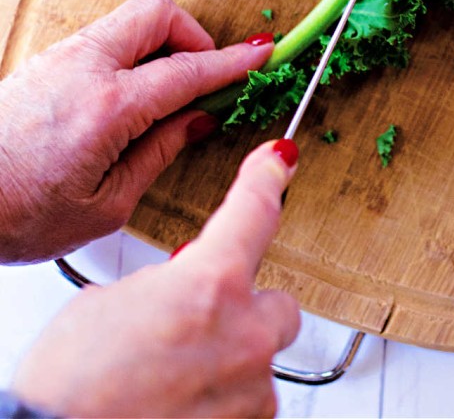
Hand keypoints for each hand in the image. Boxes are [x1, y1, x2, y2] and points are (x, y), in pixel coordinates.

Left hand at [0, 0, 273, 263]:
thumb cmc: (15, 213)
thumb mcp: (105, 203)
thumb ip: (159, 153)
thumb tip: (197, 121)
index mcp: (107, 107)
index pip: (188, 70)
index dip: (232, 63)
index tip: (261, 55)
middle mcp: (83, 67)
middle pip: (158, 13)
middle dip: (194, 34)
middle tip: (205, 74)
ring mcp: (61, 57)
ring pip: (130, 20)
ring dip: (161, 44)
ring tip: (166, 94)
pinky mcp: (47, 61)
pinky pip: (105, 38)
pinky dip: (132, 53)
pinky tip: (130, 97)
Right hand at [12, 140, 300, 418]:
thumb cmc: (71, 390)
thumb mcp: (108, 306)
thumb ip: (161, 289)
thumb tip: (173, 298)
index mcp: (210, 283)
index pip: (254, 210)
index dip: (267, 178)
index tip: (279, 162)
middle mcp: (243, 333)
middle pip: (276, 303)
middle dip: (245, 307)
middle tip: (199, 320)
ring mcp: (248, 389)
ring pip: (261, 359)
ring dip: (230, 358)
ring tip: (174, 375)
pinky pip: (248, 404)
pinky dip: (223, 399)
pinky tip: (180, 402)